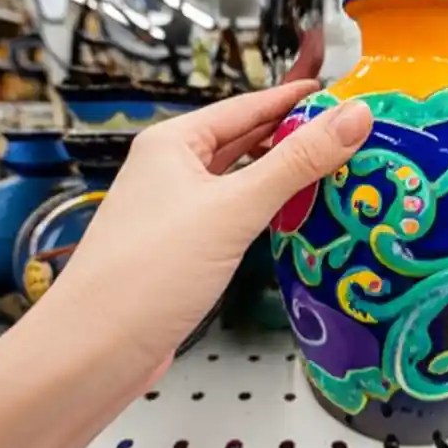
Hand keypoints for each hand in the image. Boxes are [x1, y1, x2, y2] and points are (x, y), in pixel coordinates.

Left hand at [51, 79, 372, 363]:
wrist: (95, 350)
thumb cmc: (146, 274)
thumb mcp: (233, 209)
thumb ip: (296, 163)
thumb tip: (353, 118)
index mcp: (173, 143)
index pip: (247, 106)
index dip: (296, 100)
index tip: (342, 96)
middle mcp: (170, 171)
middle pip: (245, 142)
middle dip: (295, 139)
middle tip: (350, 138)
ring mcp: (175, 213)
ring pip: (240, 183)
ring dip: (283, 180)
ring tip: (334, 175)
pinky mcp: (183, 252)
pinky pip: (234, 219)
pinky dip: (266, 216)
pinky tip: (294, 222)